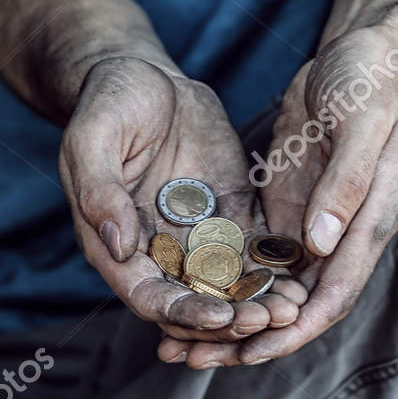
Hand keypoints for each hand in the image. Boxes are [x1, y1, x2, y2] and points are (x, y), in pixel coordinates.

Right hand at [59, 56, 304, 345]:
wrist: (145, 78)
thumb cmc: (107, 105)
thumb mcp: (92, 140)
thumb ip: (99, 192)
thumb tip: (119, 246)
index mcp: (117, 246)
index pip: (148, 296)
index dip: (183, 312)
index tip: (219, 315)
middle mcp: (159, 251)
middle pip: (195, 301)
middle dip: (232, 318)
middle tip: (269, 319)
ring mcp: (197, 236)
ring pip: (230, 285)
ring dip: (259, 302)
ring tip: (294, 308)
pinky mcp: (231, 214)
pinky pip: (255, 250)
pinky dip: (276, 269)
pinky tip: (304, 275)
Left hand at [156, 29, 397, 367]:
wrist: (363, 51)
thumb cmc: (370, 80)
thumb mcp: (362, 122)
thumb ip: (346, 183)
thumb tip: (320, 245)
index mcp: (369, 223)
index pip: (335, 294)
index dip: (294, 329)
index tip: (253, 352)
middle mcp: (342, 236)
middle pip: (299, 308)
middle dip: (250, 339)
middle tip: (195, 360)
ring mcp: (314, 226)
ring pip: (273, 290)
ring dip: (230, 317)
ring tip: (178, 344)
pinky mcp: (289, 210)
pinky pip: (256, 259)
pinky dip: (226, 282)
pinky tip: (184, 294)